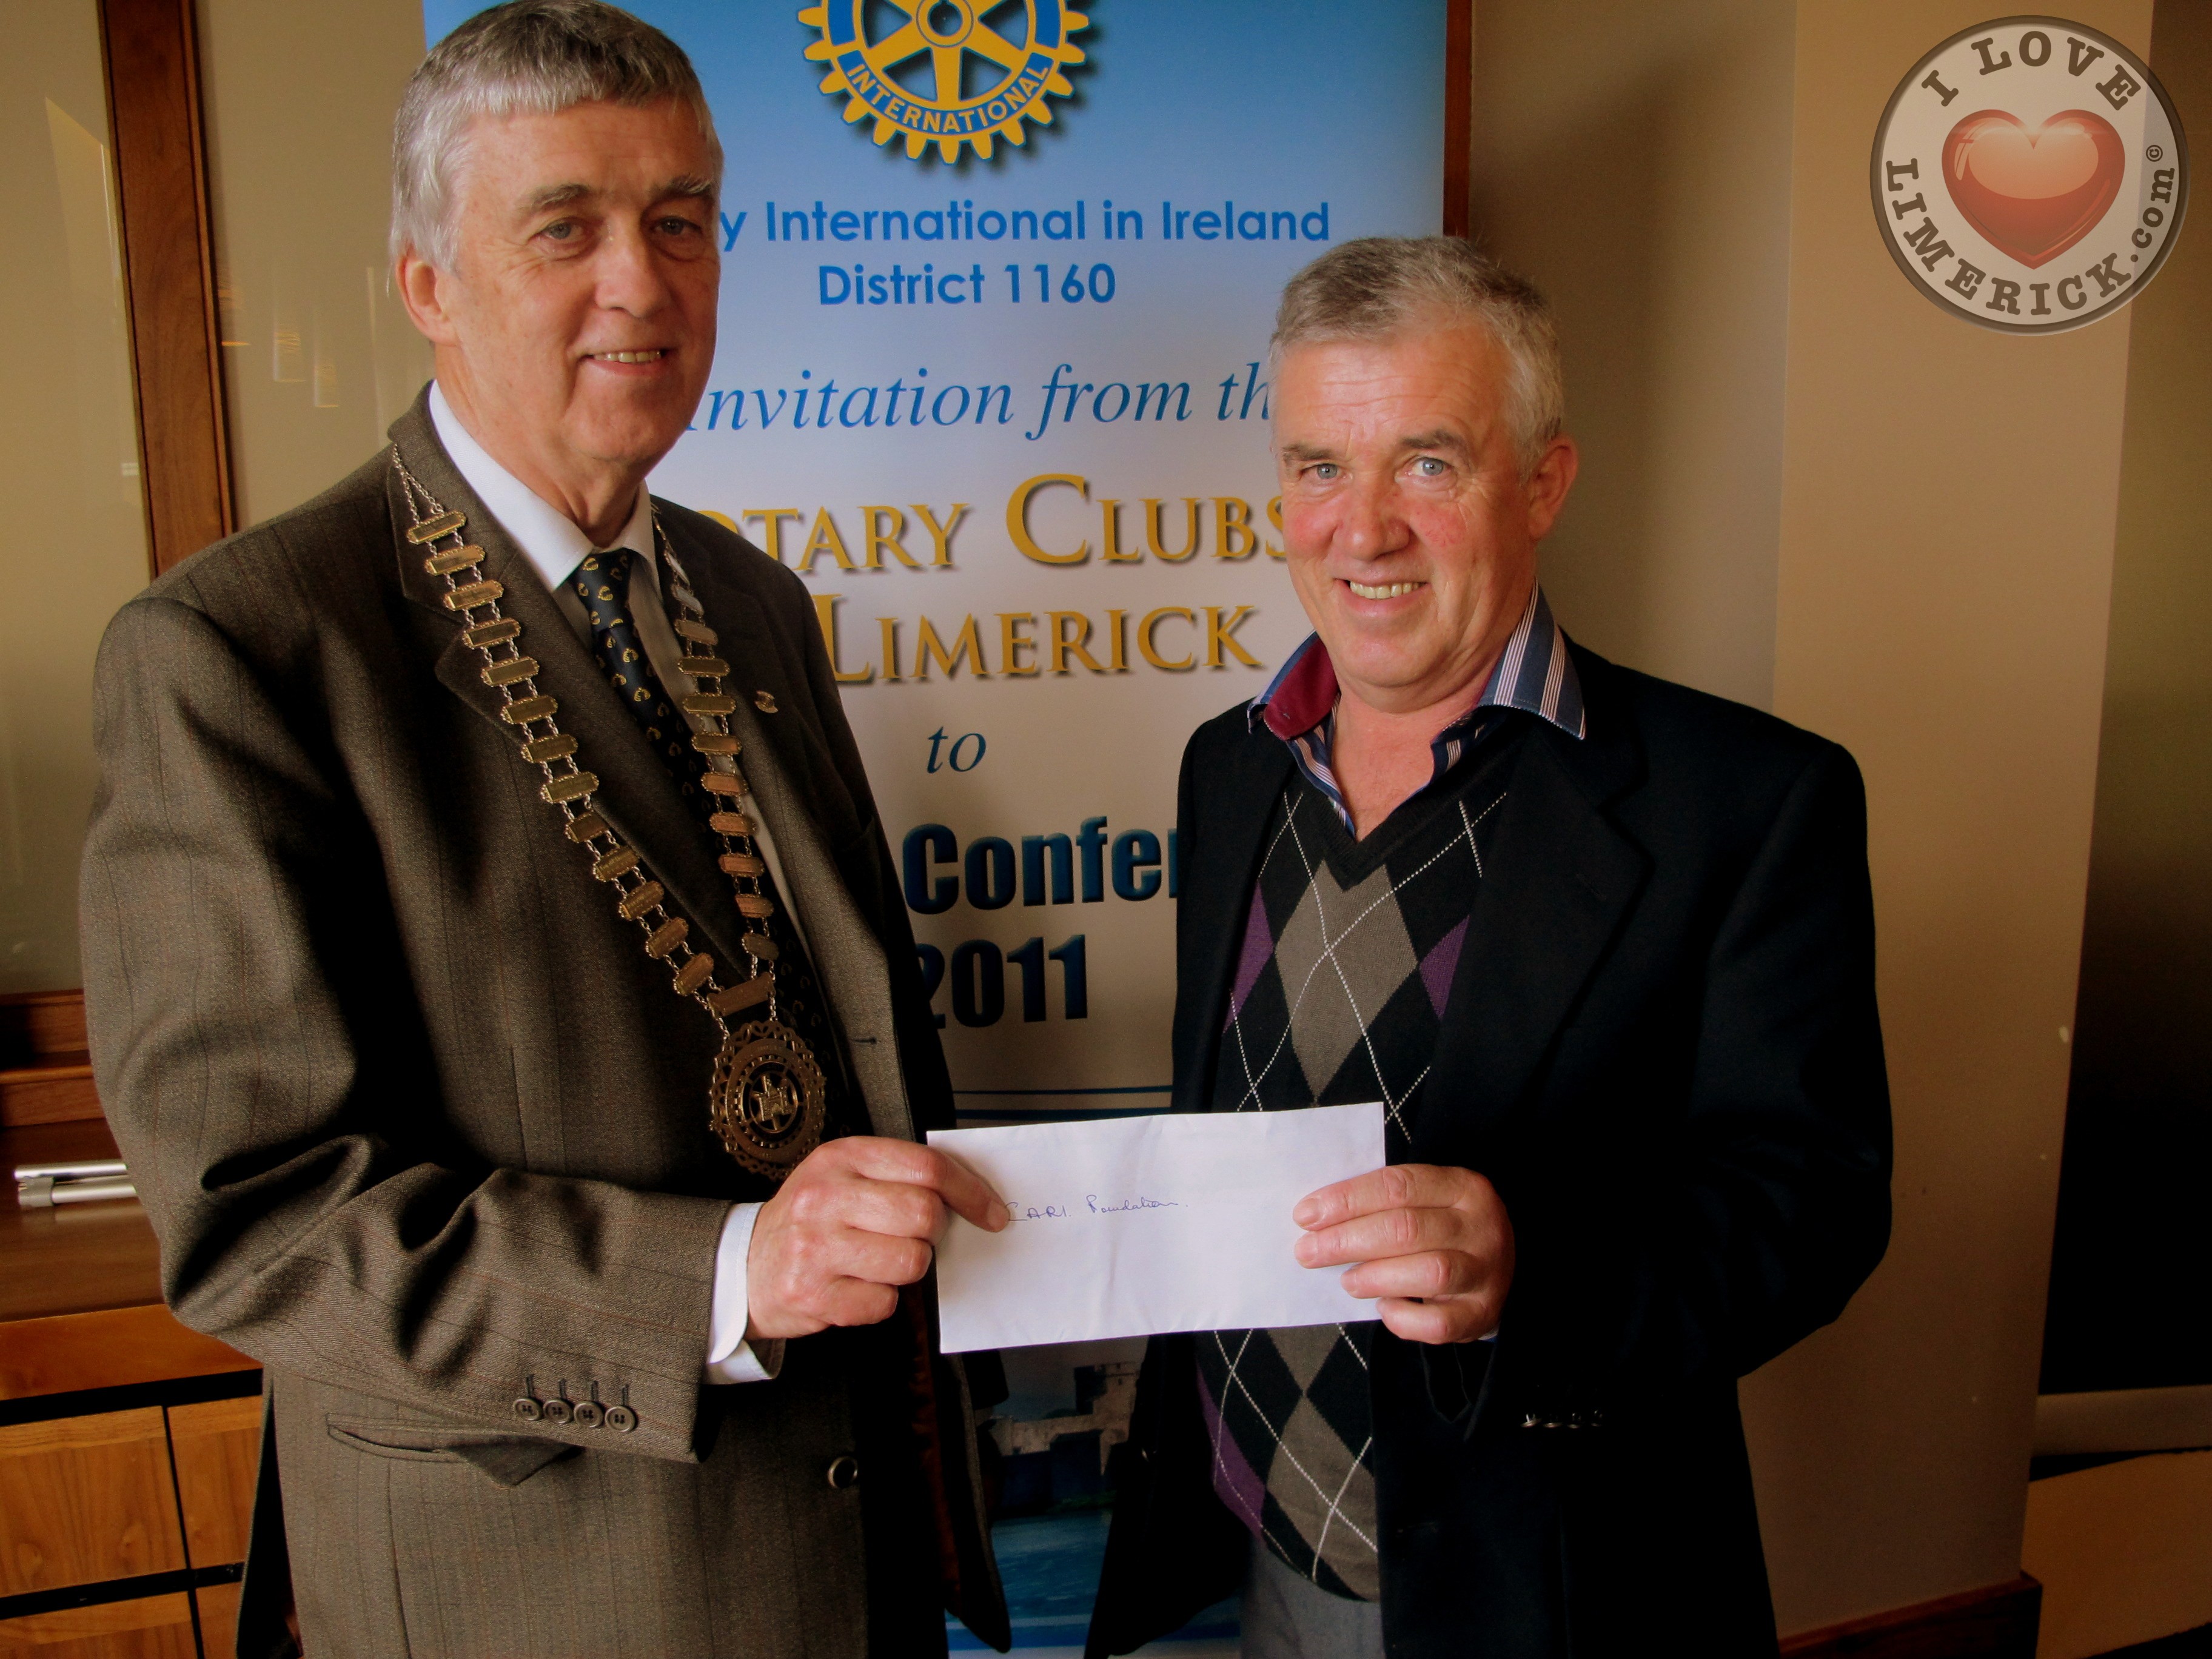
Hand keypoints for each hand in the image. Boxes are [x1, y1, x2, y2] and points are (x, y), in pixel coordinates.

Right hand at [745, 1137, 1007, 1340]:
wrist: (744, 1267)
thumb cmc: (810, 1219)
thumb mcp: (844, 1177)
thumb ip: (897, 1176)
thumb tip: (972, 1195)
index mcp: (841, 1158)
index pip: (927, 1166)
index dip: (971, 1191)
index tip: (992, 1212)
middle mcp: (825, 1197)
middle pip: (924, 1214)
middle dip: (934, 1234)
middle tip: (916, 1239)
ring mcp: (816, 1247)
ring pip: (911, 1261)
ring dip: (908, 1268)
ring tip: (878, 1262)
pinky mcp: (813, 1295)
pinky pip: (885, 1302)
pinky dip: (881, 1300)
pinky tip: (855, 1286)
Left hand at [1293, 1164, 1513, 1343]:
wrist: (1499, 1269)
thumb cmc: (1444, 1230)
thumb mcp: (1428, 1203)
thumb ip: (1384, 1205)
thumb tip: (1318, 1218)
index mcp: (1463, 1186)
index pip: (1398, 1186)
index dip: (1347, 1200)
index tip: (1306, 1214)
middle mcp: (1481, 1227)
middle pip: (1407, 1228)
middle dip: (1347, 1240)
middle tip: (1307, 1251)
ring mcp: (1486, 1273)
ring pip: (1428, 1272)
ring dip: (1375, 1276)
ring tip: (1346, 1280)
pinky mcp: (1482, 1314)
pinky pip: (1438, 1322)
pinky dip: (1403, 1318)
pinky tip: (1384, 1309)